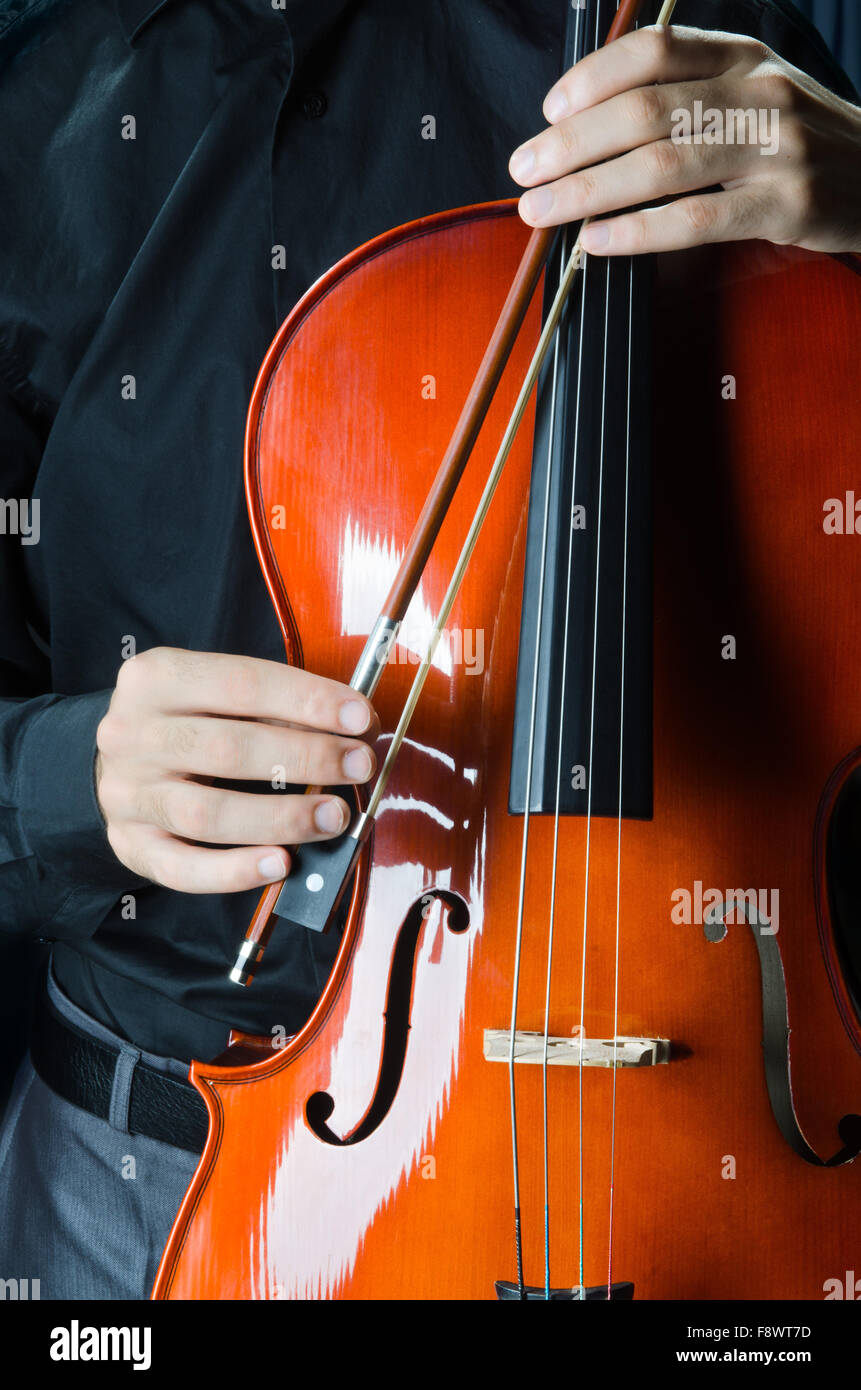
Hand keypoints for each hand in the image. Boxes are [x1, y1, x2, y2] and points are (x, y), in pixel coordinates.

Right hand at [95, 647, 378, 892]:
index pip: (243, 683)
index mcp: (158, 677)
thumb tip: (356, 730)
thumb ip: (277, 705)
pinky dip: (235, 872)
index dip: (309, 701)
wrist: (118, 760)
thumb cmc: (189, 722)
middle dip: (308, 758)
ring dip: (282, 818)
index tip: (361, 718)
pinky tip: (280, 865)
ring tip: (334, 817)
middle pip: (229, 748)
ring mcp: (127, 793)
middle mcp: (133, 733)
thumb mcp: (218, 692)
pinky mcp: (130, 843)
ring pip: (209, 814)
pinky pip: (183, 868)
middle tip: (359, 766)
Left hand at [509, 25, 860, 255]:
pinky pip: (697, 219)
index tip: (548, 111)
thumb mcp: (751, 93)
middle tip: (523, 171)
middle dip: (570, 144)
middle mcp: (757, 92)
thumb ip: (687, 94)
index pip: (653, 51)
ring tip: (541, 210)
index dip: (591, 80)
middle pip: (643, 110)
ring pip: (662, 164)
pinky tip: (597, 242)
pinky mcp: (786, 206)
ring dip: (588, 190)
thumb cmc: (798, 143)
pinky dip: (638, 233)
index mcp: (741, 56)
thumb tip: (591, 125)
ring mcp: (774, 148)